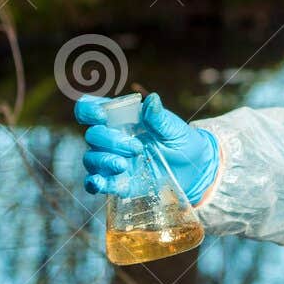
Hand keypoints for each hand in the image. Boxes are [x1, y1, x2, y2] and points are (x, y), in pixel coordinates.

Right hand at [76, 93, 219, 201]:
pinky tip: (99, 183)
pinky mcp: (119, 183)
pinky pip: (97, 183)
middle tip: (137, 148)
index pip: (91, 108)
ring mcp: (113, 161)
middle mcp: (112, 139)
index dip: (89, 110)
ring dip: (104, 160)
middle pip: (93, 135)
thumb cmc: (182, 142)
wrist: (194, 170)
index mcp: (122, 119)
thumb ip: (159, 118)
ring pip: (91, 159)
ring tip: (123, 165)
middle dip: (111, 141)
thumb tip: (152, 100)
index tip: (101, 116)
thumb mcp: (174, 130)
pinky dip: (94, 183)